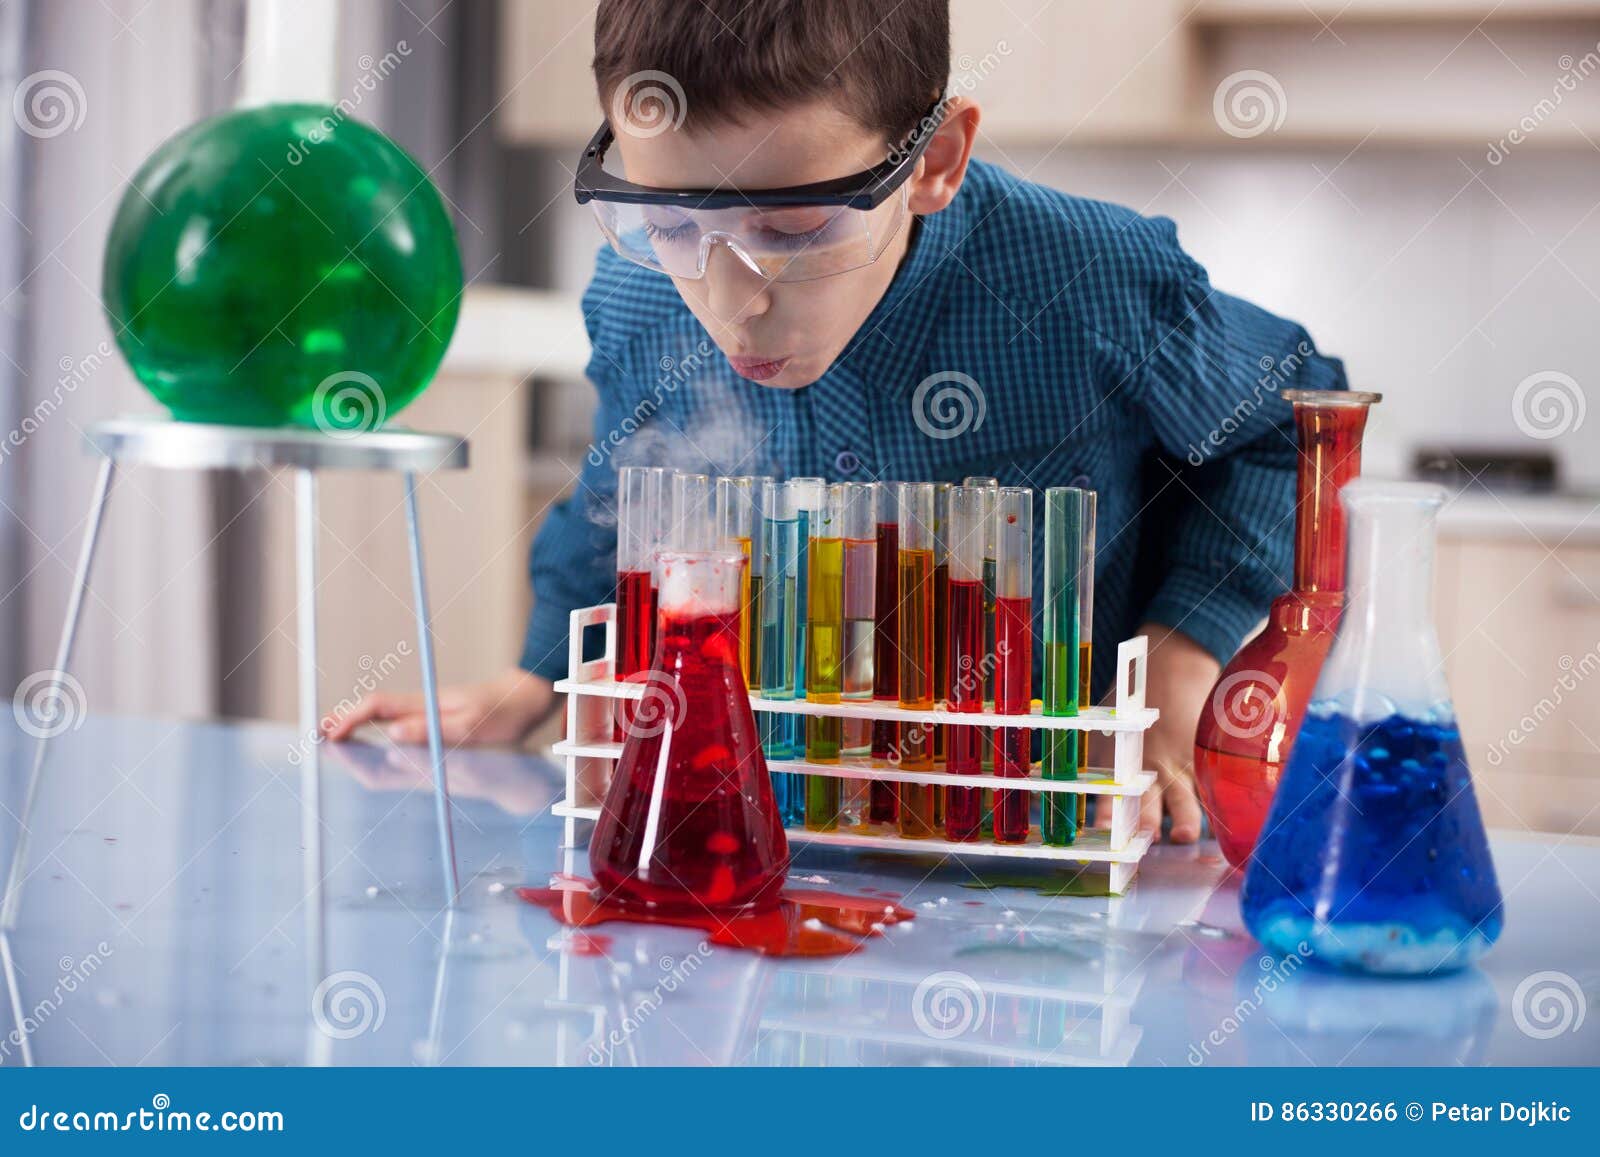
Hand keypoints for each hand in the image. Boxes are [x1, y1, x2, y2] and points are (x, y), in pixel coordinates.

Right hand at [319, 667, 555, 748]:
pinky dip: (378, 729)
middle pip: (374, 710)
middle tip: (319, 734)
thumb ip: (431, 729)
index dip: (352, 719)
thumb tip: (392, 733)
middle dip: (345, 721)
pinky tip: (373, 739)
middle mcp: (424, 706)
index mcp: (427, 705)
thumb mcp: (471, 725)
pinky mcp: (438, 719)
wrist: (527, 699)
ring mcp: (430, 711)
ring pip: (383, 716)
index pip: (378, 707)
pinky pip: (399, 723)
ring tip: (334, 736)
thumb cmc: (504, 712)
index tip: (333, 733)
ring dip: (358, 724)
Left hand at [1095, 623, 1213, 842]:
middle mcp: (1147, 765)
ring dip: (1182, 820)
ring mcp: (1178, 764)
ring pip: (1183, 800)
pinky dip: (1216, 815)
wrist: (1173, 668)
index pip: (1110, 793)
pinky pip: (1210, 793)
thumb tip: (1038, 772)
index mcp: (1118, 759)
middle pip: (1146, 800)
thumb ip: (1091, 761)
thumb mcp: (1103, 726)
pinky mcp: (1203, 762)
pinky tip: (1223, 836)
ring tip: (1182, 836)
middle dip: (1144, 822)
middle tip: (1144, 840)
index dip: (1106, 815)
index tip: (1101, 835)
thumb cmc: (1130, 704)